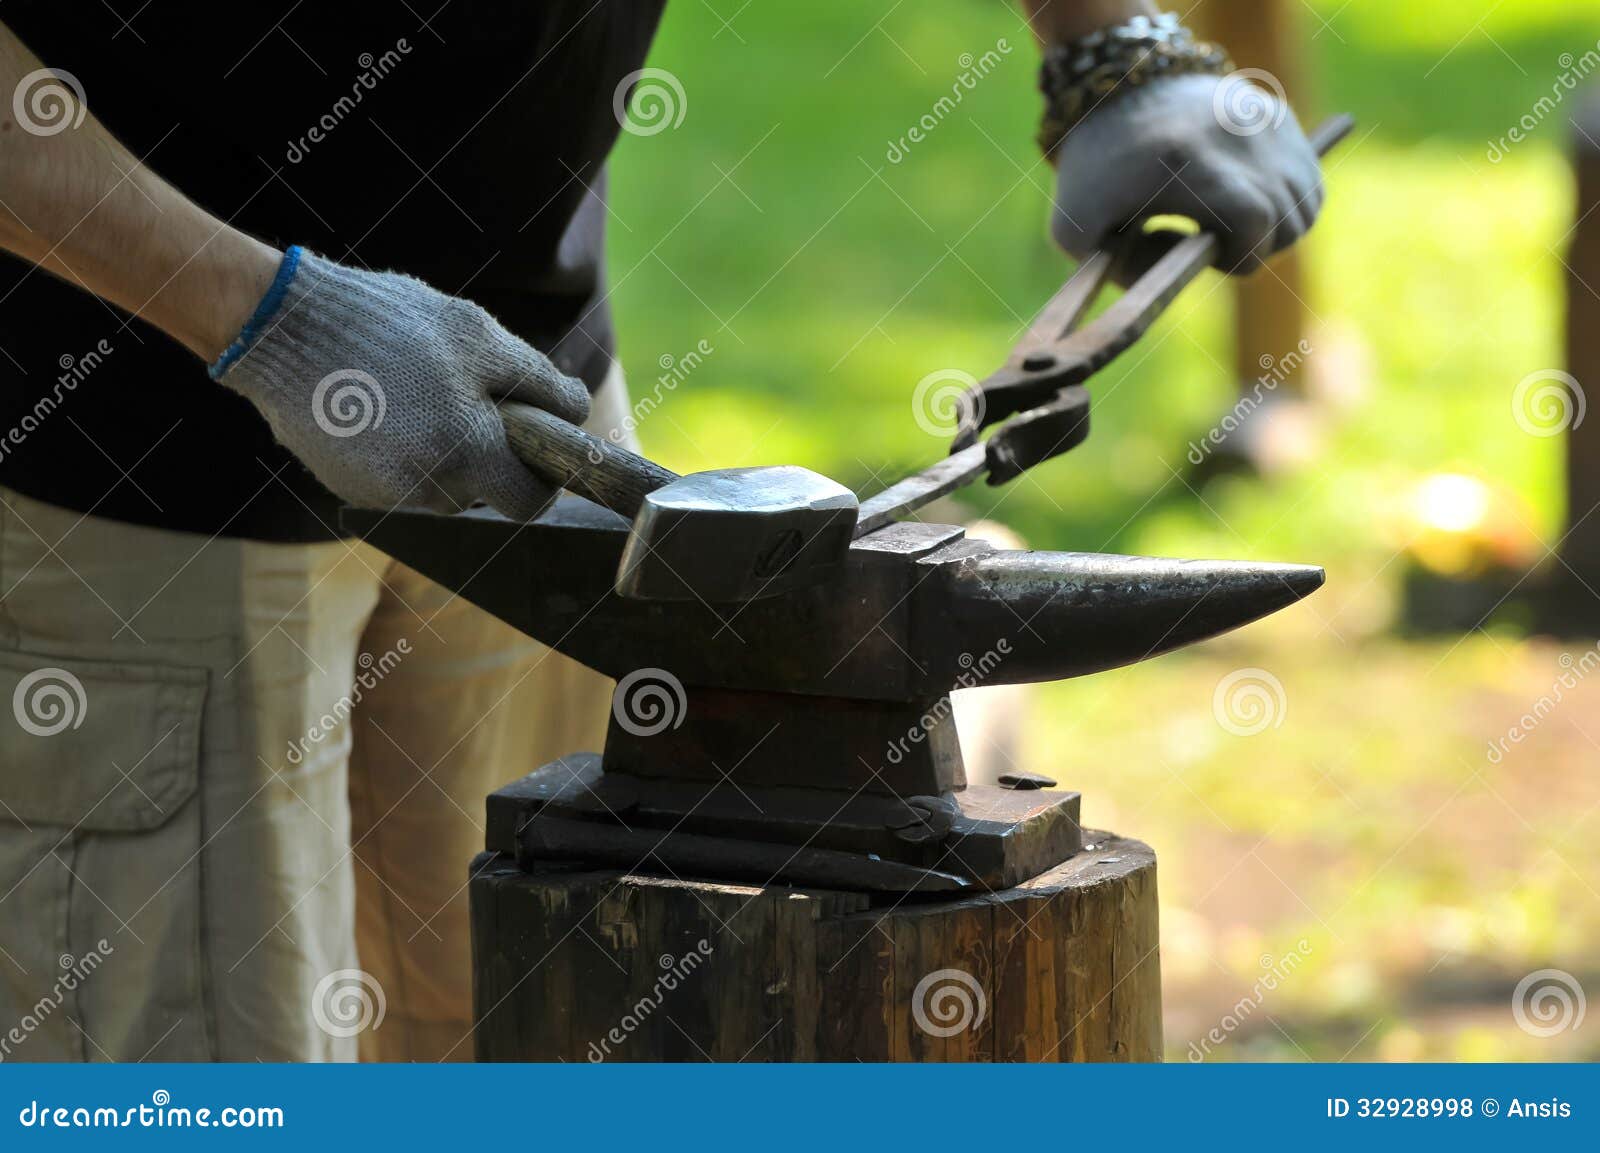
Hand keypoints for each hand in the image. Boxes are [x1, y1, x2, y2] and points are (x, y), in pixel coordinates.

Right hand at [213, 249, 590, 518]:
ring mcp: (386, 498)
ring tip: (417, 394)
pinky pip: (403, 484)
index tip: (532, 441)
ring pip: (443, 491)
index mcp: (467, 454)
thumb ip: (539, 382)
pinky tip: (384, 409)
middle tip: (469, 402)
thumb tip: (577, 412)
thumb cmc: (389, 324)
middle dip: (490, 459)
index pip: (530, 503)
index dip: (540, 475)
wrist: (282, 328)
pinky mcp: (352, 492)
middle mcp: (428, 491)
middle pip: (486, 496)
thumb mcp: (478, 336)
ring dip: (446, 454)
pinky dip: (406, 455)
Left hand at [1051, 73, 1322, 280]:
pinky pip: (1308, 179)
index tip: (1206, 254)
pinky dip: (1288, 203)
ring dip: (1277, 230)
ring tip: (1233, 227)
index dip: (1237, 255)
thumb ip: (1127, 275)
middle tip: (1215, 243)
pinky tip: (1251, 204)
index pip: (1253, 222)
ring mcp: (1264, 122)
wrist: (1118, 88)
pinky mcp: (1277, 115)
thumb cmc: (1095, 169)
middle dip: (1255, 249)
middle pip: (1288, 221)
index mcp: (1190, 160)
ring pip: (1307, 205)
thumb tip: (1180, 282)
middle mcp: (1239, 134)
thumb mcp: (1080, 230)